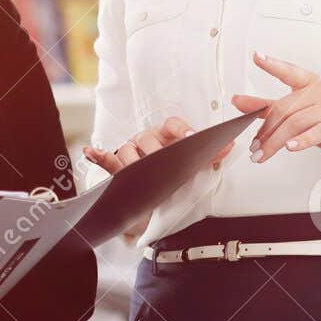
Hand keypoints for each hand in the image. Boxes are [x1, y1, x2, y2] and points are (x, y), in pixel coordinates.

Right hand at [81, 116, 233, 175]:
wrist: (157, 195)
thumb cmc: (174, 173)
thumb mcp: (193, 165)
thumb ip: (210, 156)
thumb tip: (228, 146)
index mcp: (167, 134)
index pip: (173, 125)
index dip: (183, 131)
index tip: (194, 140)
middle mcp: (147, 139)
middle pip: (149, 140)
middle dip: (159, 153)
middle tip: (168, 166)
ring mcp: (131, 151)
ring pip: (128, 151)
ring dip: (135, 162)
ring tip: (142, 173)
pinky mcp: (117, 167)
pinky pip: (106, 159)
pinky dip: (98, 155)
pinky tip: (92, 151)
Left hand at [232, 52, 320, 163]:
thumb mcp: (292, 111)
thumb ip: (265, 106)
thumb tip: (237, 101)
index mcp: (308, 82)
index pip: (287, 72)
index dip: (272, 64)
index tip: (256, 56)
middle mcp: (319, 91)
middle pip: (284, 109)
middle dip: (265, 131)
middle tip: (253, 147)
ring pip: (295, 123)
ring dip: (274, 142)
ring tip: (261, 154)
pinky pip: (316, 133)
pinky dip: (302, 141)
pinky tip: (289, 147)